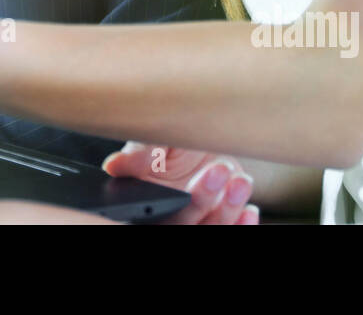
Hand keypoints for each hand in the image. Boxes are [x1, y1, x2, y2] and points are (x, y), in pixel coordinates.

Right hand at [103, 142, 258, 224]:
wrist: (203, 133)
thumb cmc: (172, 138)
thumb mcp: (152, 139)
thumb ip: (139, 153)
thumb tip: (113, 165)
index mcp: (146, 200)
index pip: (151, 212)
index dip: (163, 209)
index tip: (182, 193)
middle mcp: (170, 215)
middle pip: (183, 221)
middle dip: (202, 198)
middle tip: (216, 170)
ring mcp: (198, 219)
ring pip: (211, 227)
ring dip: (227, 209)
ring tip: (239, 182)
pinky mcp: (222, 217)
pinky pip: (233, 228)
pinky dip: (242, 224)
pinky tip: (248, 209)